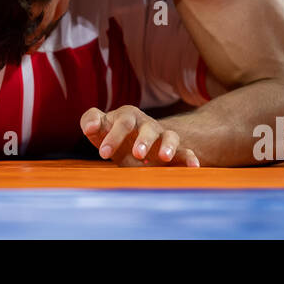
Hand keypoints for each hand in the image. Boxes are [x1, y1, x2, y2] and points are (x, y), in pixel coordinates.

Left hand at [80, 105, 198, 166]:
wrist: (133, 144)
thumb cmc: (112, 135)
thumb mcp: (99, 128)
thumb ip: (90, 121)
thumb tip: (89, 127)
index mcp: (128, 116)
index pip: (122, 121)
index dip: (113, 135)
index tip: (103, 154)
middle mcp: (147, 124)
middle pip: (147, 127)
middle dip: (143, 140)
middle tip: (137, 155)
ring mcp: (162, 137)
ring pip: (169, 136)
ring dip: (168, 146)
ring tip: (163, 157)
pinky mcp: (174, 152)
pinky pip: (185, 152)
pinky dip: (190, 158)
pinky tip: (193, 167)